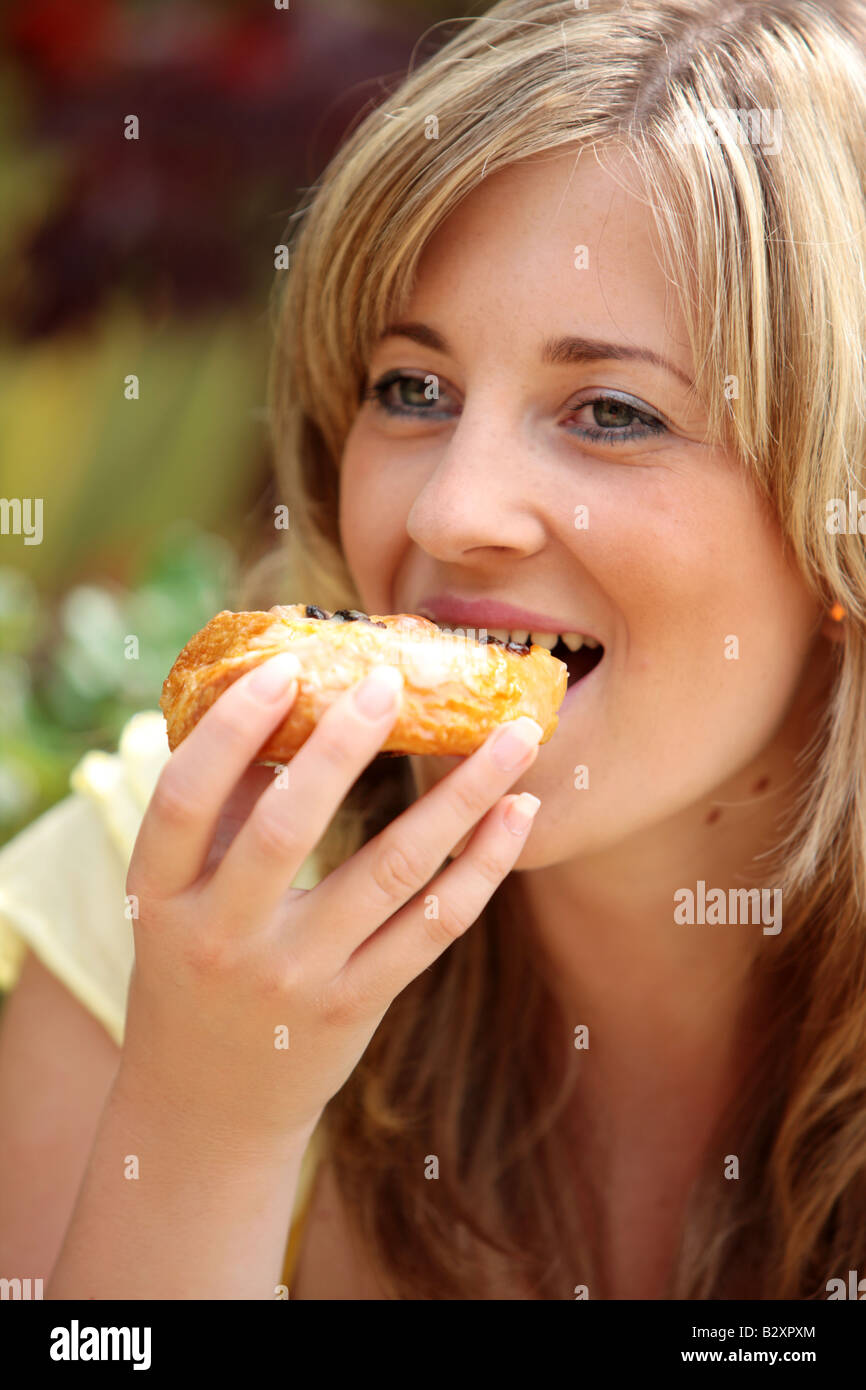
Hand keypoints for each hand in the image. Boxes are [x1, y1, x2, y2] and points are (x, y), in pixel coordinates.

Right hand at [121, 653, 542, 1146]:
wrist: (209, 1104)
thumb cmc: (196, 960)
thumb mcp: (180, 892)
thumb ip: (225, 805)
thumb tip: (294, 701)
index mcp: (159, 894)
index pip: (185, 798)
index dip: (232, 728)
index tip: (287, 665)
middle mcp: (222, 938)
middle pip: (286, 830)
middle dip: (343, 748)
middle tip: (395, 680)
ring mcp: (295, 977)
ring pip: (391, 872)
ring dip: (460, 797)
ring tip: (515, 737)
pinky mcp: (357, 1004)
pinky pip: (433, 927)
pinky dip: (481, 866)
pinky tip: (518, 813)